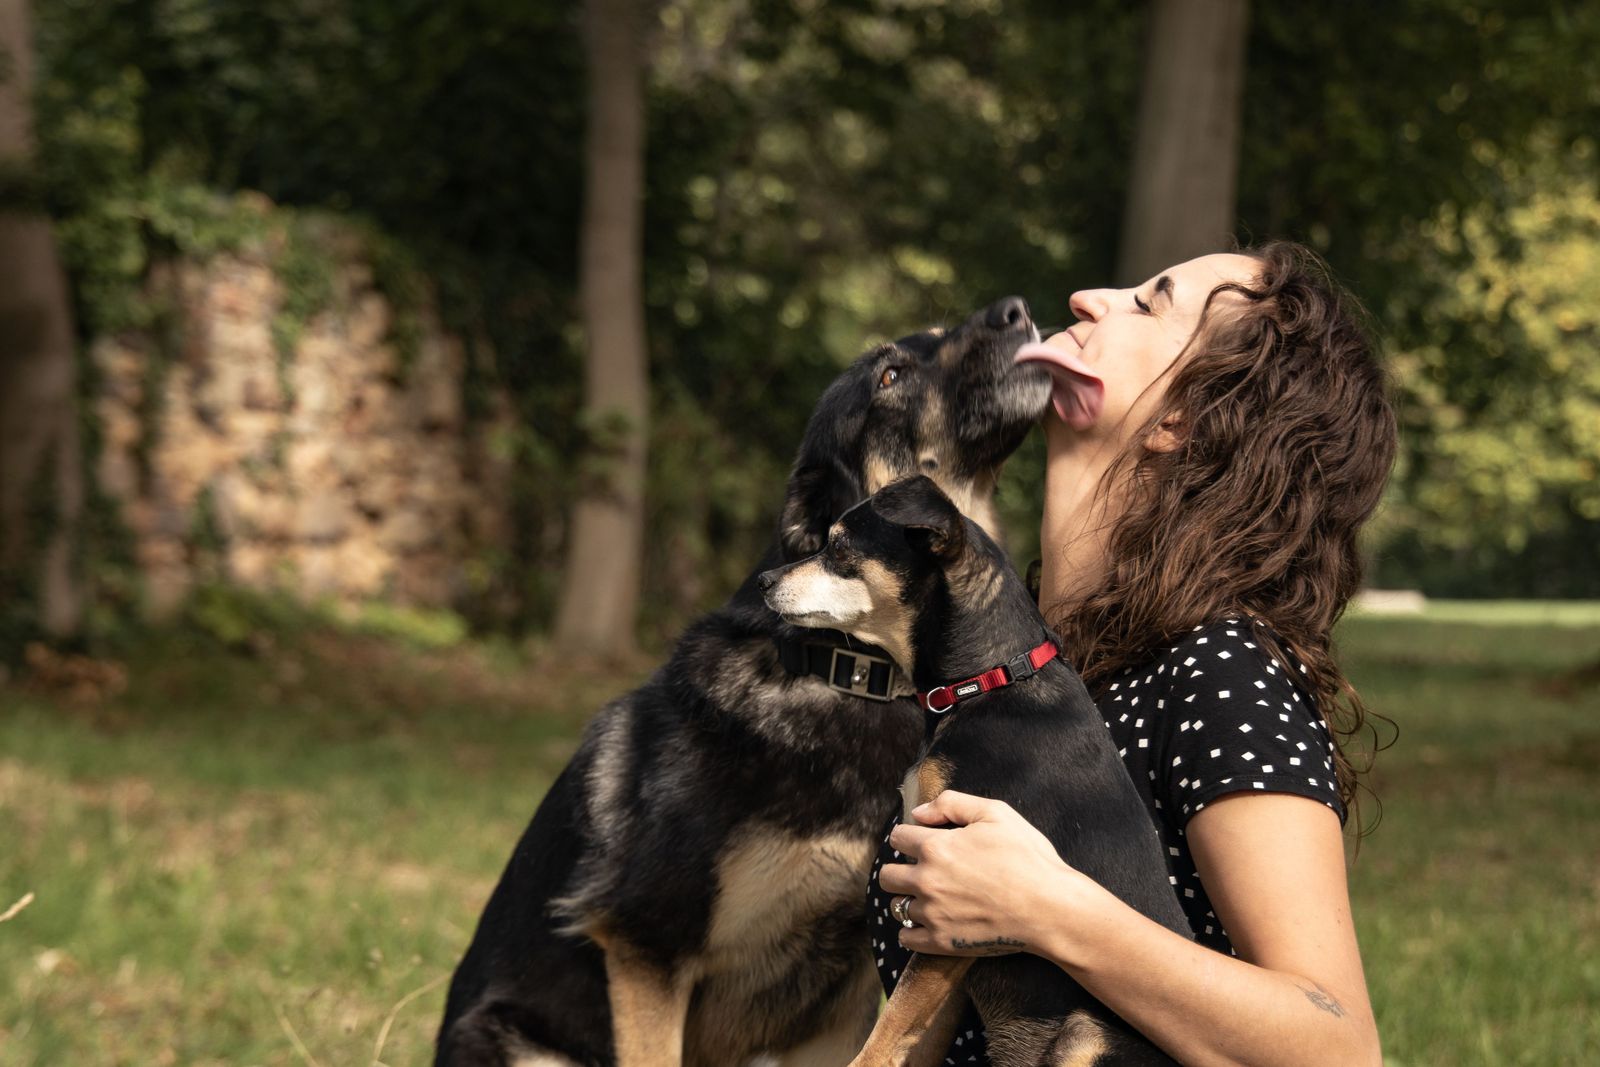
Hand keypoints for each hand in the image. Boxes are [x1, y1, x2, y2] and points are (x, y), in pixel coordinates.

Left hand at [879, 790, 1081, 956]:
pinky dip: (912, 931)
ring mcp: (932, 914)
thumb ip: (952, 804)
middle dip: (899, 868)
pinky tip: (929, 922)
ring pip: (897, 906)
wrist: (1050, 909)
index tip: (922, 842)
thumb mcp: (996, 813)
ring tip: (931, 897)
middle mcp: (926, 881)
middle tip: (922, 870)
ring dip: (909, 899)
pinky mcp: (942, 942)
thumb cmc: (1028, 858)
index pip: (897, 838)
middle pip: (887, 875)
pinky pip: (907, 938)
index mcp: (935, 847)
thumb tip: (918, 812)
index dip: (909, 837)